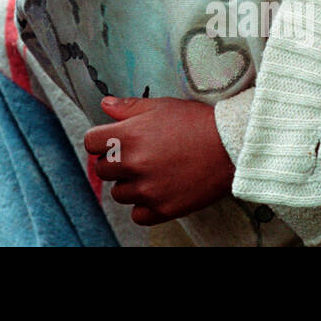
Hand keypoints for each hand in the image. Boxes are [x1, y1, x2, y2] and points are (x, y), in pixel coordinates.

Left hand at [83, 95, 234, 225]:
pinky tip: (156, 191)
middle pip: (102, 169)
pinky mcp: (164, 209)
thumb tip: (105, 104)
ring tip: (150, 172)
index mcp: (128, 136)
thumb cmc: (195, 122)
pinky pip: (137, 215)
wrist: (230, 146)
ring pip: (118, 194)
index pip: (90, 142)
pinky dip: (143, 206)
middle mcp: (133, 164)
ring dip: (129, 184)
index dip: (100, 140)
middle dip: (114, 161)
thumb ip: (128, 107)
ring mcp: (148, 189)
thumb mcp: (160, 106)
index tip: (112, 141)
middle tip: (134, 156)